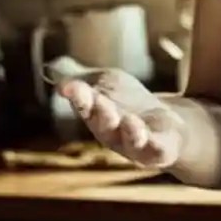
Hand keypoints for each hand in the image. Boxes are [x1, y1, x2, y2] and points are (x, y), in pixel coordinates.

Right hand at [58, 69, 185, 168]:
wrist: (168, 125)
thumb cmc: (130, 103)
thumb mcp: (108, 82)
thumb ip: (84, 78)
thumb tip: (52, 71)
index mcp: (95, 114)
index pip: (84, 104)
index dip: (76, 95)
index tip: (66, 86)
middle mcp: (112, 133)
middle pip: (104, 123)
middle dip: (100, 111)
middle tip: (96, 99)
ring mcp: (135, 143)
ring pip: (130, 139)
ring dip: (128, 130)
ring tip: (128, 119)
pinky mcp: (159, 150)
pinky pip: (155, 148)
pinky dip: (151, 142)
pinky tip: (148, 132)